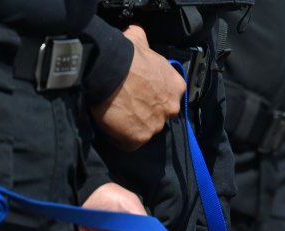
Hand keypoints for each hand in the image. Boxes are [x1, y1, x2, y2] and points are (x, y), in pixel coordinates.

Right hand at [91, 26, 187, 151]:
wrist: (108, 68)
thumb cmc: (124, 54)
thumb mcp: (138, 40)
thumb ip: (142, 41)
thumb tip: (136, 33)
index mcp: (176, 86)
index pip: (168, 96)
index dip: (152, 95)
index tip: (139, 92)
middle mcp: (171, 108)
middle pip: (158, 116)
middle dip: (144, 112)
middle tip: (125, 103)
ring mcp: (156, 125)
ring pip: (144, 130)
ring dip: (131, 124)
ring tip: (114, 113)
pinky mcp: (139, 138)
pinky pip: (129, 143)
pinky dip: (119, 138)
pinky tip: (109, 125)